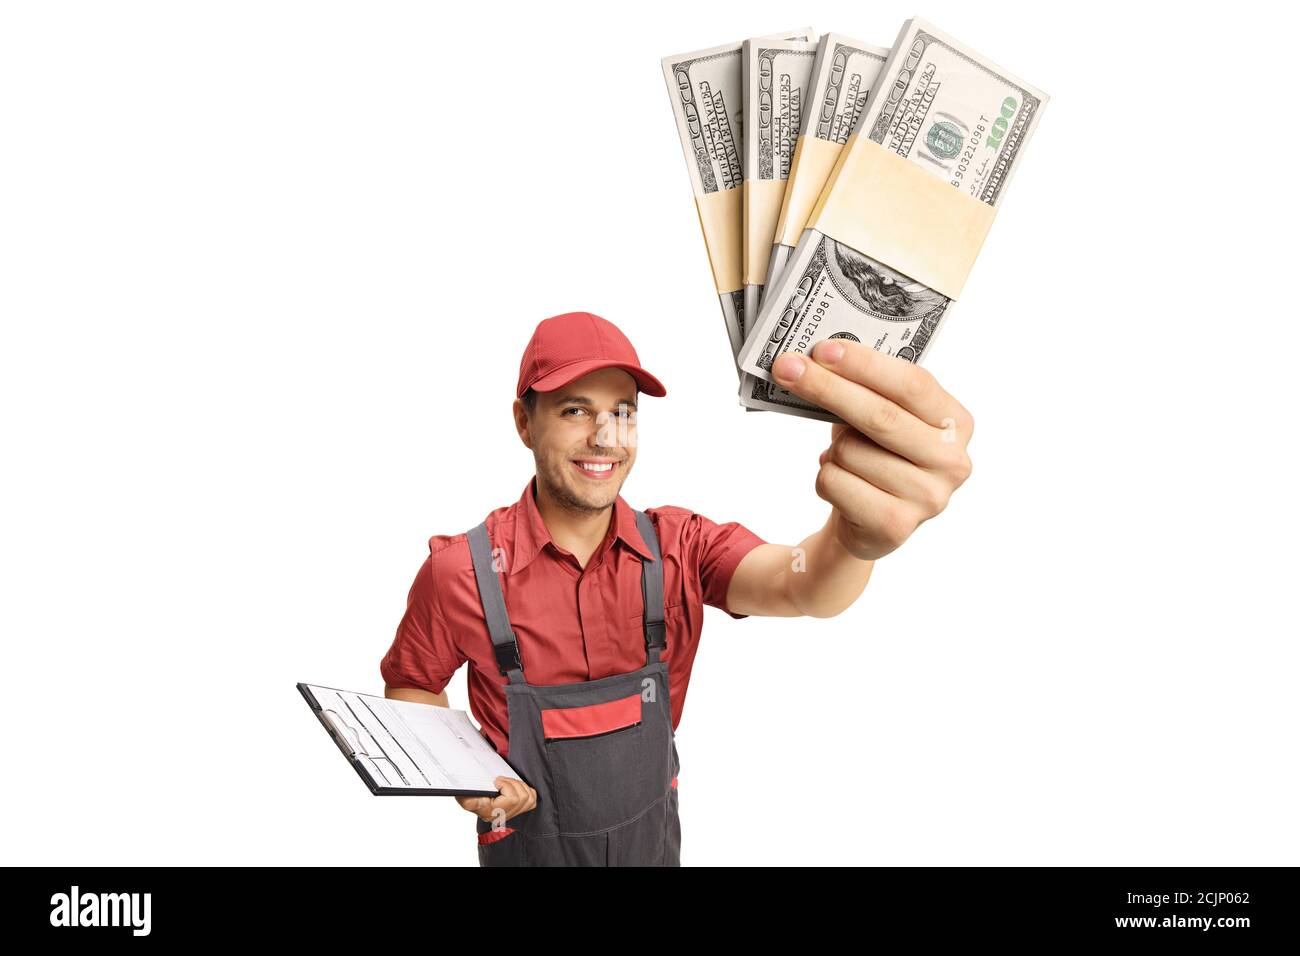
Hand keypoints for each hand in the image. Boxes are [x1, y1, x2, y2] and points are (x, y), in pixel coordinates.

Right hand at [457, 775, 536, 824]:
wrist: (470, 797)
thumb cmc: (469, 794)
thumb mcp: (465, 796)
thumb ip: (470, 801)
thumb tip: (477, 802)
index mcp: (491, 812)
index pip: (512, 799)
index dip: (506, 785)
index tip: (496, 781)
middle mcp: (501, 817)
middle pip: (522, 797)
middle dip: (513, 783)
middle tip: (502, 780)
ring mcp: (510, 815)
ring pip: (529, 799)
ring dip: (519, 786)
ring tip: (507, 783)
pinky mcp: (517, 811)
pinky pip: (532, 801)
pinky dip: (526, 791)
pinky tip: (514, 788)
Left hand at [771, 339, 973, 561]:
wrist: (872, 523)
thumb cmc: (877, 454)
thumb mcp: (883, 415)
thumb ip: (867, 388)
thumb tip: (816, 361)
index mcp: (956, 422)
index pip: (913, 384)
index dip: (866, 364)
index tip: (823, 349)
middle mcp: (952, 461)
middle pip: (881, 415)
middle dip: (827, 387)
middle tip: (787, 368)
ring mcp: (929, 497)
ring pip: (850, 452)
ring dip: (833, 450)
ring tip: (844, 458)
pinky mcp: (896, 526)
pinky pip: (835, 483)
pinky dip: (825, 477)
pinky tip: (843, 484)